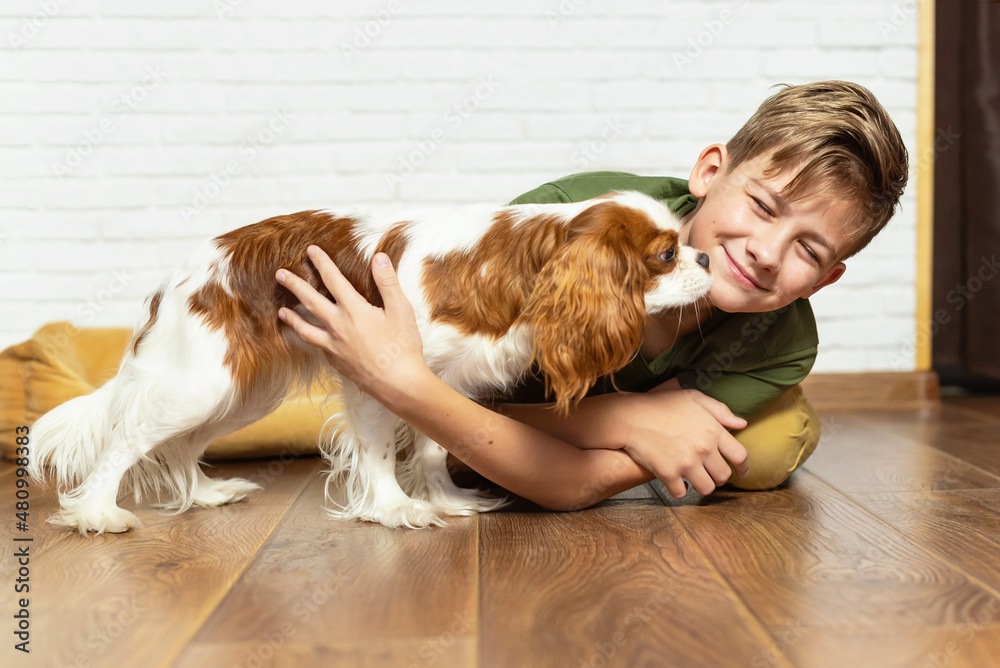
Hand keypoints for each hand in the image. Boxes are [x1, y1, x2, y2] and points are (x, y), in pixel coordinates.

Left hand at [275, 246, 427, 402]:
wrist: (398, 383)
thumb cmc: (403, 346)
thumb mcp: (401, 310)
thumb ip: (388, 282)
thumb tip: (379, 258)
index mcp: (354, 310)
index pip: (333, 280)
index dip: (322, 263)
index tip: (311, 250)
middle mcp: (338, 326)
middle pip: (310, 301)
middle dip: (294, 285)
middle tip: (280, 274)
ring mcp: (333, 346)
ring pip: (305, 328)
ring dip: (292, 317)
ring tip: (282, 311)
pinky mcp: (335, 361)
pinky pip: (317, 346)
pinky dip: (309, 338)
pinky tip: (309, 337)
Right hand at [621, 388, 748, 497]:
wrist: (630, 416)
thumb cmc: (661, 404)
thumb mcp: (693, 398)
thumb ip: (720, 410)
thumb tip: (741, 423)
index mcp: (713, 430)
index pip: (740, 455)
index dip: (744, 467)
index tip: (741, 473)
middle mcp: (703, 449)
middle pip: (723, 476)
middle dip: (718, 476)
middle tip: (710, 473)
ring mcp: (686, 463)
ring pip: (706, 488)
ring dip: (701, 485)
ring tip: (694, 478)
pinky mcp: (668, 474)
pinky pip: (681, 492)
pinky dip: (679, 489)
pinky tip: (675, 481)